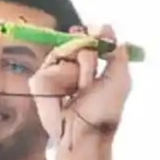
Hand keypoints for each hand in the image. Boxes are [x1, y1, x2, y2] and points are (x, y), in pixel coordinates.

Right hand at [28, 24, 131, 152]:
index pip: (86, 37)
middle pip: (73, 41)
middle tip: (90, 78)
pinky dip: (59, 82)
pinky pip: (48, 69)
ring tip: (79, 91)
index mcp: (91, 64)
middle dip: (85, 56)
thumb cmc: (104, 111)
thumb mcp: (120, 80)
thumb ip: (117, 53)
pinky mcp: (40, 83)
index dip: (89, 33)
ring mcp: (54, 73)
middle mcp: (71, 65)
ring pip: (61, 53)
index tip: (93, 34)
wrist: (84, 132)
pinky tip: (65, 95)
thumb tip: (107, 27)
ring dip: (76, 73)